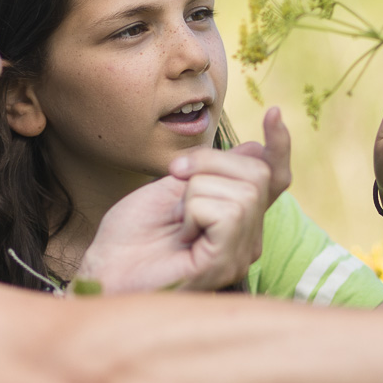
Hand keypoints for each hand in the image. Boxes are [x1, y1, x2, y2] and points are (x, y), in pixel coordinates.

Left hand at [78, 109, 290, 292]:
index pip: (274, 179)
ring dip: (195, 192)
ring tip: (176, 220)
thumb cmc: (131, 236)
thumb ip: (212, 172)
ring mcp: (239, 254)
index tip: (274, 113)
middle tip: (174, 178)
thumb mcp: (173, 188)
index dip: (279, 146)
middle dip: (210, 162)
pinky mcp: (225, 264)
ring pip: (244, 191)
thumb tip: (255, 148)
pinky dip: (194, 211)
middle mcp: (247, 240)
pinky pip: (228, 212)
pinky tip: (181, 234)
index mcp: (236, 220)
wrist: (103, 269)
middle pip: (257, 174)